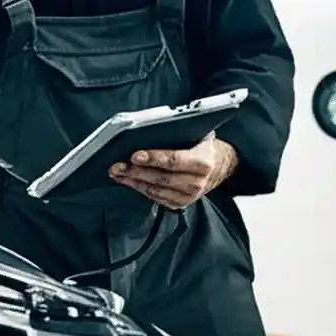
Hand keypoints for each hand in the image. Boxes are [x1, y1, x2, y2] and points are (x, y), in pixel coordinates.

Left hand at [108, 132, 237, 209]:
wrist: (218, 166)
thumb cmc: (201, 145)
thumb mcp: (198, 134)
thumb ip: (179, 133)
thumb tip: (148, 130)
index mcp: (203, 161)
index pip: (174, 160)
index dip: (153, 158)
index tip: (135, 155)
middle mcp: (197, 182)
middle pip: (161, 178)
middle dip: (136, 171)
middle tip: (117, 164)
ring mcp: (189, 196)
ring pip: (155, 190)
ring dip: (133, 181)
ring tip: (117, 172)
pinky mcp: (180, 204)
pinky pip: (155, 198)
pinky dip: (139, 188)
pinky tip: (126, 180)